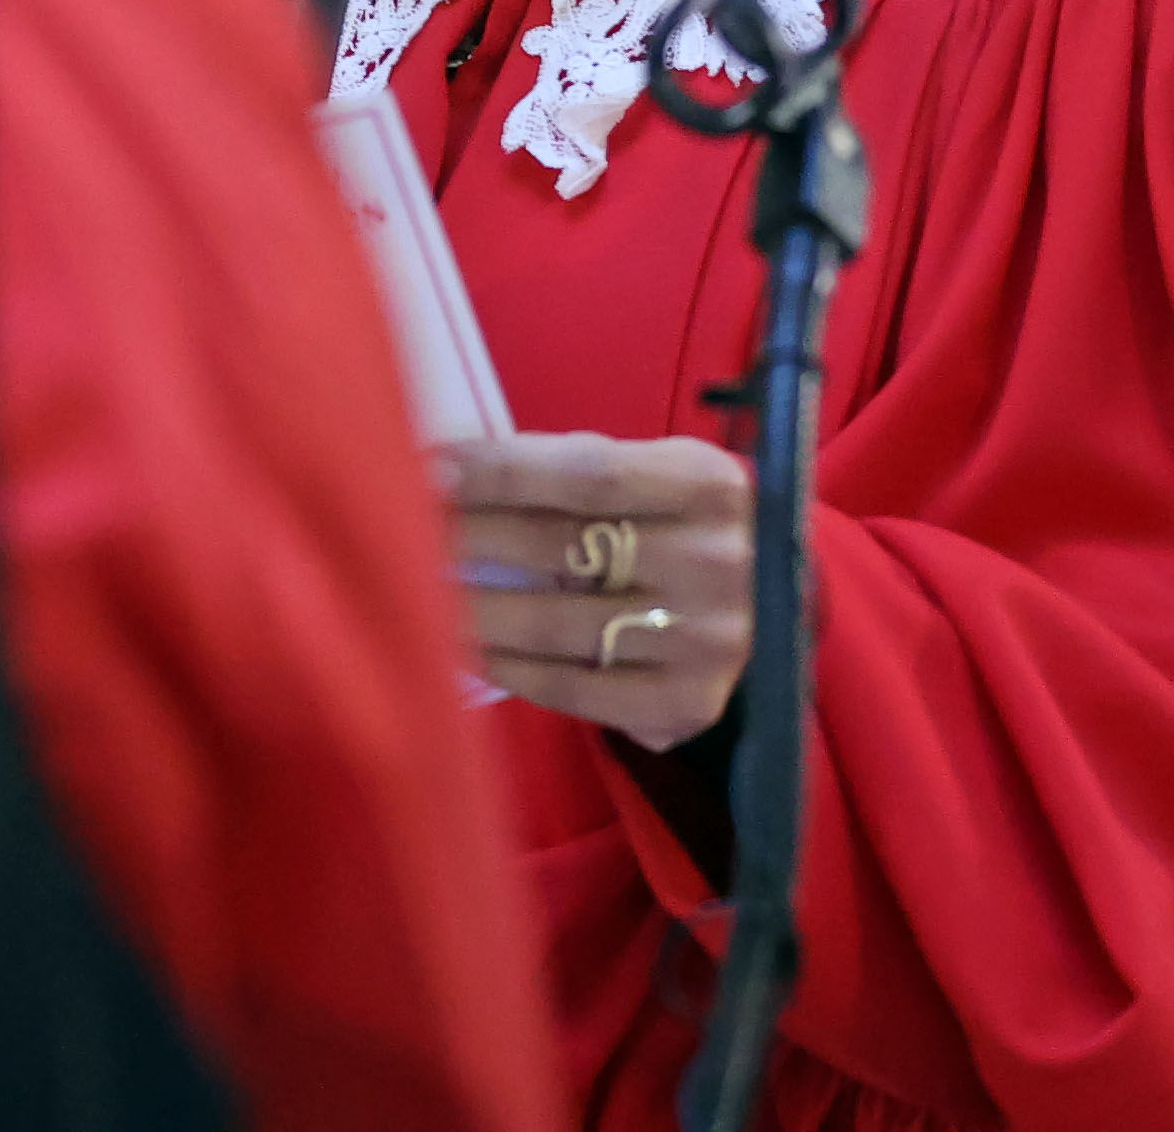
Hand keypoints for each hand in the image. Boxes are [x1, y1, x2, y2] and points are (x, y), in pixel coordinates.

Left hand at [440, 430, 753, 752]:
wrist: (771, 609)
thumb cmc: (679, 525)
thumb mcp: (656, 475)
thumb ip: (576, 471)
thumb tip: (455, 470)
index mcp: (708, 485)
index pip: (587, 474)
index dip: (500, 472)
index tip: (429, 469)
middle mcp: (718, 562)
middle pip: (564, 547)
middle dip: (469, 536)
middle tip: (402, 531)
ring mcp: (709, 640)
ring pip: (559, 624)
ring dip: (472, 608)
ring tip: (414, 591)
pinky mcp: (689, 703)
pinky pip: (576, 689)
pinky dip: (509, 668)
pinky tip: (461, 648)